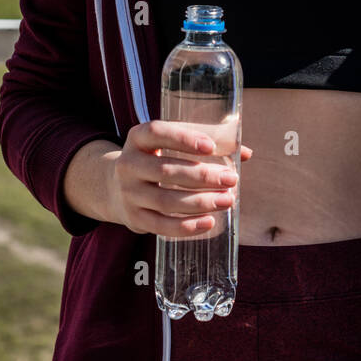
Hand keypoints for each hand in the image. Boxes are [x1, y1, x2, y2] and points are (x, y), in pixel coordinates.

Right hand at [107, 120, 250, 236]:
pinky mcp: (134, 218)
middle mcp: (128, 164)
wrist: (116, 187)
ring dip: (200, 202)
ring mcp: (129, 193)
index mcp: (138, 137)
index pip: (157, 133)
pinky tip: (209, 222)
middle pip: (166, 171)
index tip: (210, 147)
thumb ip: (206, 143)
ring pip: (166, 201)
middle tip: (231, 179)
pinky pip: (161, 226)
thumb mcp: (170, 144)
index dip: (183, 139)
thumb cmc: (157, 158)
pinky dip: (186, 227)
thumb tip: (245, 153)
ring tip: (228, 200)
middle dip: (203, 176)